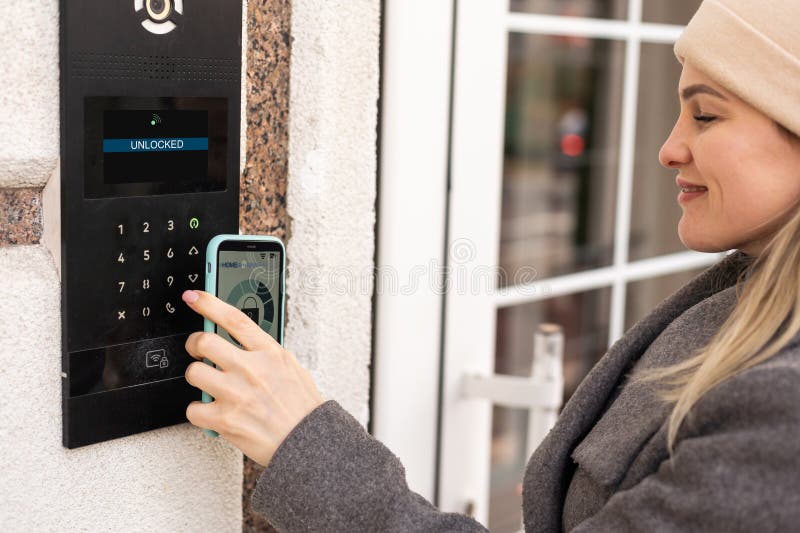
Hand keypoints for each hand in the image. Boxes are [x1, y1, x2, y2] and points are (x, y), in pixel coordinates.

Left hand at [181, 289, 323, 466]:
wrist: (307, 443)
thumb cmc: (302, 409)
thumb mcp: (292, 368)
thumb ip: (266, 353)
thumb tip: (243, 342)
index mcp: (269, 353)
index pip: (233, 318)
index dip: (209, 303)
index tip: (194, 297)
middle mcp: (251, 369)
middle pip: (204, 341)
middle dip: (194, 344)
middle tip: (197, 352)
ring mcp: (235, 393)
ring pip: (193, 373)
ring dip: (198, 379)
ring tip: (211, 387)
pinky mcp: (224, 419)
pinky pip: (193, 408)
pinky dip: (200, 412)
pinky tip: (213, 413)